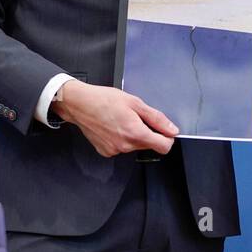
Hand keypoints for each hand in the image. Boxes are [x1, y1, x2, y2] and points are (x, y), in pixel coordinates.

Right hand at [53, 80, 177, 157]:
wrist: (79, 104)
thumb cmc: (104, 100)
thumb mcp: (135, 102)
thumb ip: (157, 118)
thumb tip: (172, 130)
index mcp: (135, 133)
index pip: (164, 147)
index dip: (167, 138)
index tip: (163, 130)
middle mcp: (126, 146)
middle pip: (149, 145)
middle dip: (147, 133)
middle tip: (136, 117)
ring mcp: (115, 150)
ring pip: (135, 146)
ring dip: (133, 135)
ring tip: (121, 120)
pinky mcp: (106, 152)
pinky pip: (121, 147)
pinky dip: (121, 139)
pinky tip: (113, 127)